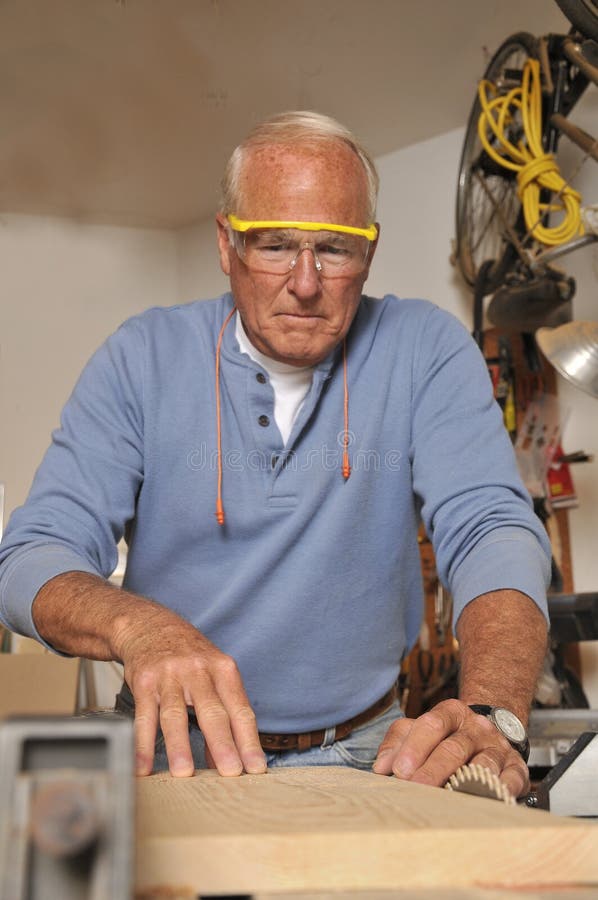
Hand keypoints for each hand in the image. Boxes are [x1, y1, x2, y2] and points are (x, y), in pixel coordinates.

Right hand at [116, 606, 266, 777]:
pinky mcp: (144, 681)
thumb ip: (222, 714)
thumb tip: (226, 759)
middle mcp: (198, 671)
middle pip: (213, 711)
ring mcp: (170, 675)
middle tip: (231, 773)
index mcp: (223, 670)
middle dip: (222, 744)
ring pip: (176, 714)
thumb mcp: (212, 675)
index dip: (249, 740)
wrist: (152, 626)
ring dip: (180, 746)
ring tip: (184, 773)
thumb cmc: (189, 657)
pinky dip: (143, 743)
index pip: (240, 710)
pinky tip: (143, 765)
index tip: (256, 768)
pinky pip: (144, 716)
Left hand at [372, 699, 528, 796]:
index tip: (400, 770)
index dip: (415, 748)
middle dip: (433, 770)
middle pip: (454, 747)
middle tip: (416, 789)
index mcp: (451, 712)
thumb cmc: (448, 735)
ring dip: (464, 783)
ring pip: (483, 764)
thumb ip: (398, 741)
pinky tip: (487, 800)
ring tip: (449, 799)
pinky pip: (511, 780)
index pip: (432, 724)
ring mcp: (498, 747)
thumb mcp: (420, 729)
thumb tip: (381, 766)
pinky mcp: (516, 768)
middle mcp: (476, 727)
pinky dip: (500, 790)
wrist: (489, 732)